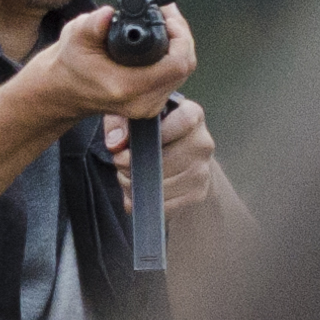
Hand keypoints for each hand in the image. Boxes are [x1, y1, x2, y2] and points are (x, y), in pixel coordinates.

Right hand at [20, 0, 194, 133]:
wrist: (62, 91)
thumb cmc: (69, 65)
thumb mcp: (75, 37)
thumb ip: (92, 25)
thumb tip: (108, 14)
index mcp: (127, 87)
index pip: (176, 64)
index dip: (180, 36)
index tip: (167, 17)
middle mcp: (141, 102)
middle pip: (184, 67)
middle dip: (180, 35)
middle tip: (167, 13)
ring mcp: (148, 106)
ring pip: (181, 72)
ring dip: (178, 45)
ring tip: (165, 22)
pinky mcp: (150, 104)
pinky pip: (173, 78)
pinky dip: (172, 56)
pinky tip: (163, 39)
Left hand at [96, 94, 243, 227]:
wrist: (181, 156)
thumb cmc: (152, 132)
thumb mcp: (132, 118)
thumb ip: (119, 124)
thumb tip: (116, 144)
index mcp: (193, 115)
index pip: (183, 121)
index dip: (155, 133)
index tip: (133, 142)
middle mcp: (203, 143)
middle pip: (162, 159)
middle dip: (131, 164)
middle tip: (119, 162)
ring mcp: (202, 171)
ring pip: (158, 185)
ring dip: (133, 183)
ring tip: (128, 174)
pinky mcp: (197, 195)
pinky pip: (161, 204)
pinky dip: (142, 200)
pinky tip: (138, 188)